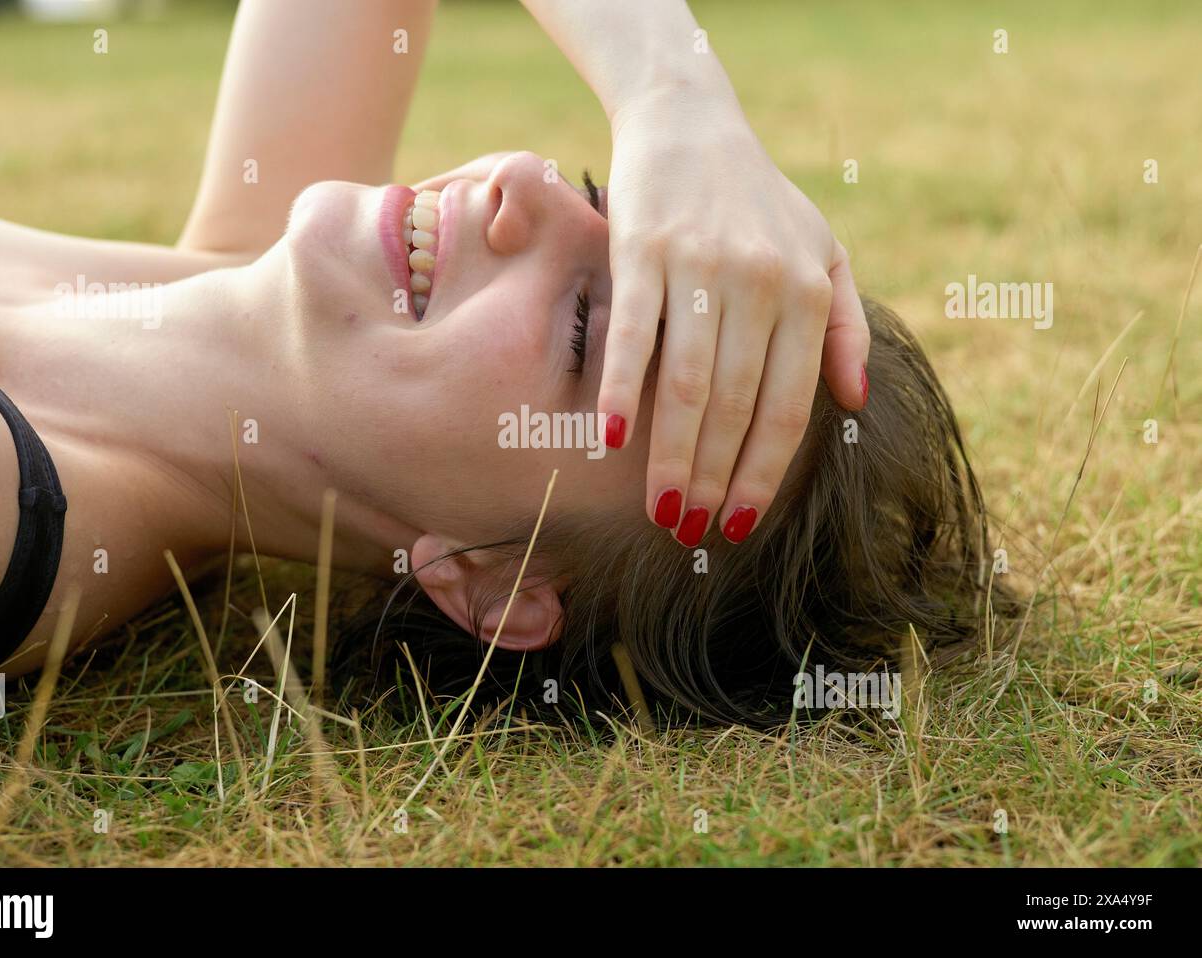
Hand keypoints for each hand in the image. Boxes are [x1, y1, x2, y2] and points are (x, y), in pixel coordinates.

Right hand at [599, 91, 868, 545]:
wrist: (690, 121)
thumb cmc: (759, 200)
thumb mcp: (823, 251)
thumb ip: (844, 326)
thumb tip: (854, 403)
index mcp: (804, 293)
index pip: (786, 407)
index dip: (763, 474)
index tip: (741, 523)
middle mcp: (758, 283)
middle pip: (734, 407)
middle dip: (713, 480)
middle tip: (691, 531)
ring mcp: (699, 266)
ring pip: (686, 384)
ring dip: (673, 456)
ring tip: (661, 510)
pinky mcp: (643, 249)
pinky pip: (633, 335)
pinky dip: (621, 390)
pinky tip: (612, 441)